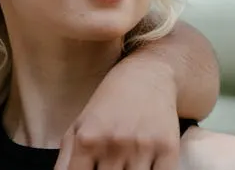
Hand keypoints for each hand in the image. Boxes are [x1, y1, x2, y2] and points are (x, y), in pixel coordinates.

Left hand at [55, 59, 179, 169]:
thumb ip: (66, 158)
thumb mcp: (80, 124)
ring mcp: (142, 147)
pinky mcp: (168, 148)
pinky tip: (146, 166)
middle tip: (111, 165)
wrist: (148, 75)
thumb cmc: (110, 102)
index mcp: (87, 139)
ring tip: (127, 164)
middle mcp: (114, 143)